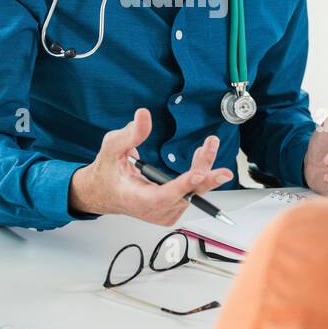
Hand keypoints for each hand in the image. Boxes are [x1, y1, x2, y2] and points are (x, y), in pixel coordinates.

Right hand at [69, 108, 234, 225]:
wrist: (104, 192)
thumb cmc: (107, 173)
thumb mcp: (112, 148)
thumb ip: (130, 133)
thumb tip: (143, 115)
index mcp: (136, 198)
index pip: (162, 196)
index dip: (182, 185)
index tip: (198, 174)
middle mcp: (153, 210)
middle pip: (186, 196)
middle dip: (207, 178)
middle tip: (224, 170)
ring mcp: (164, 213)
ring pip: (193, 194)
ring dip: (203, 170)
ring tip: (209, 146)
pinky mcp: (172, 211)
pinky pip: (191, 195)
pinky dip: (198, 178)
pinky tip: (199, 163)